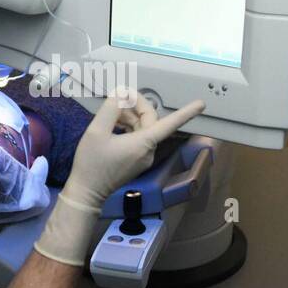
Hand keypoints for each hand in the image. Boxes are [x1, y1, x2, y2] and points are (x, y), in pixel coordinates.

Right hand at [35, 89, 204, 265]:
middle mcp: (148, 151)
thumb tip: (122, 94)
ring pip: (143, 128)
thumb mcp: (96, 131)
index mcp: (143, 143)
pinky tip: (114, 124)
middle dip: (136, 106)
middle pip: (150, 121)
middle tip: (118, 97)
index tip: (201, 104)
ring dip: (130, 116)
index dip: (186, 112)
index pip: (169, 125)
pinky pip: (138, 138)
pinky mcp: (137, 161)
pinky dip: (129, 127)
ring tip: (111, 112)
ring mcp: (144, 157)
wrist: (86, 192)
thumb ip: (111, 109)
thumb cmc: (91, 163)